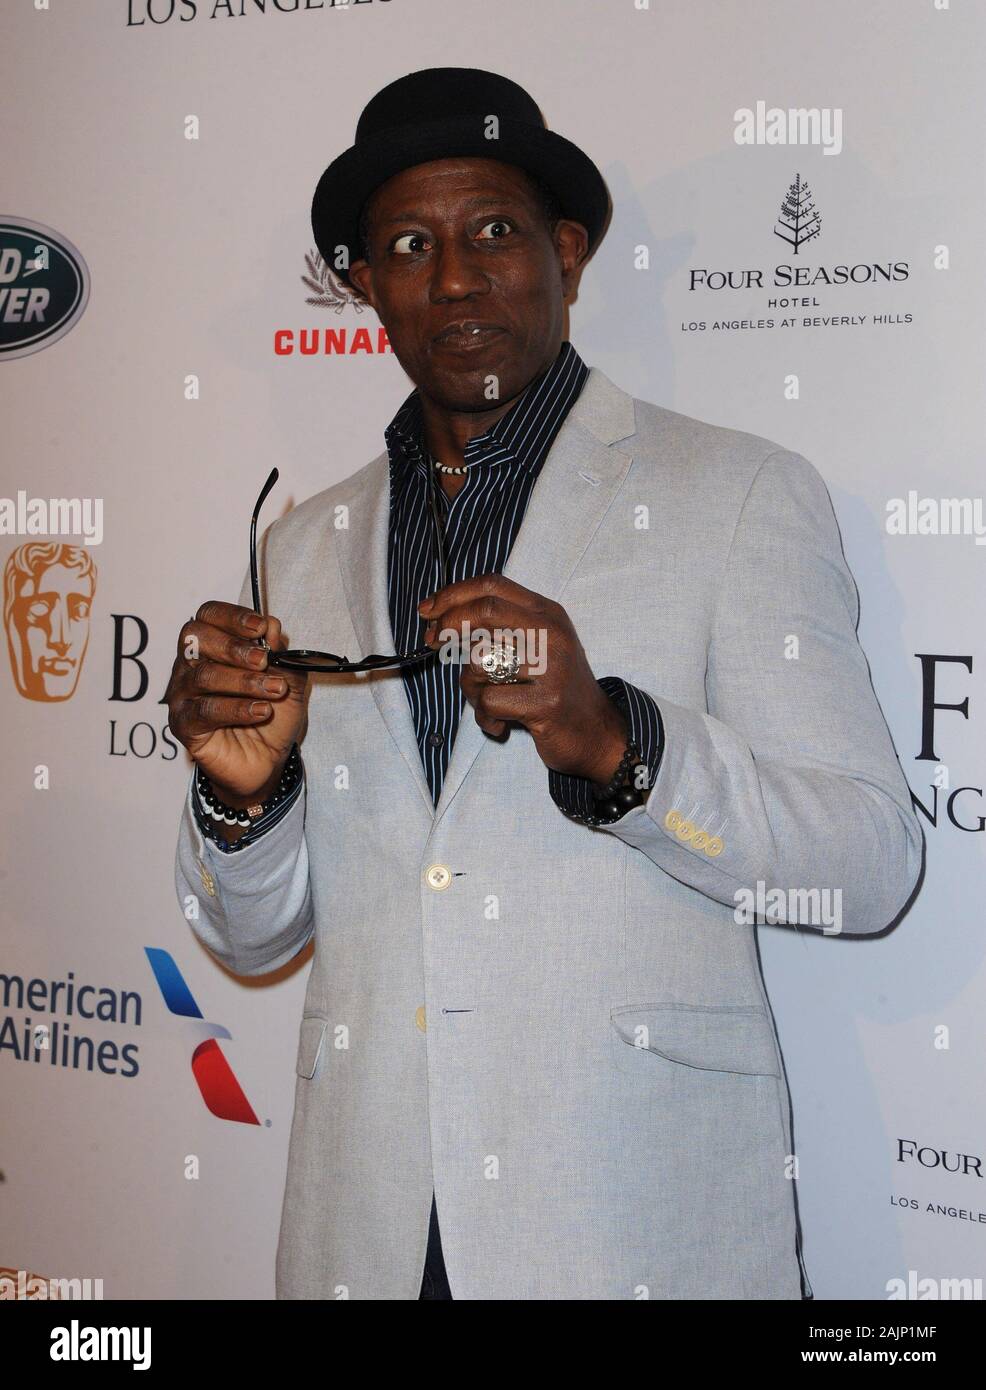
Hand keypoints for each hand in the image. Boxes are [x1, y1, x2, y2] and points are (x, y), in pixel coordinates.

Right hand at [166, 601, 308, 803]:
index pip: (208, 616)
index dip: (232, 616)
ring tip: (274, 690)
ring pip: (204, 676)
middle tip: (264, 661)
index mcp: (212, 647)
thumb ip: (282, 655)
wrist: (267, 761)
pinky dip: (237, 708)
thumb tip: (273, 626)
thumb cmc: (271, 717)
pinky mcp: (183, 724)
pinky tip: (261, 711)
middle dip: (235, 647)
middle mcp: (191, 665)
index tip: (261, 627)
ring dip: (245, 681)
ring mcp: (183, 694)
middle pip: (197, 638)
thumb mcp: (289, 682)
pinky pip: (205, 710)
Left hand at [419, 575, 627, 785]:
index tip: (428, 610)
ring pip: (480, 662)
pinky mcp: (546, 702)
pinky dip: (485, 717)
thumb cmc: (555, 690)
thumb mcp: (537, 646)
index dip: (453, 595)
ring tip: (487, 702)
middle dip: (447, 625)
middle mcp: (552, 633)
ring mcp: (552, 667)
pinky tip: (499, 724)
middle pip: (484, 611)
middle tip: (431, 642)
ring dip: (470, 688)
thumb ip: (500, 628)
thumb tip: (441, 617)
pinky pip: (490, 700)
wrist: (597, 733)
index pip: (492, 585)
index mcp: (546, 613)